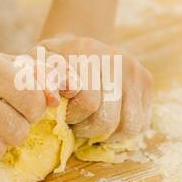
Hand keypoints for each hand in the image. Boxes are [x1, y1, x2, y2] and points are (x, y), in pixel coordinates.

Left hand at [38, 35, 152, 141]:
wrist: (79, 48)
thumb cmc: (52, 64)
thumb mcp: (34, 67)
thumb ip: (38, 82)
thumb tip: (53, 100)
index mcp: (86, 52)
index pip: (88, 102)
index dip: (73, 117)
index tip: (63, 113)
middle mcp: (115, 58)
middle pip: (107, 120)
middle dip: (87, 129)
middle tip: (77, 121)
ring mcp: (134, 69)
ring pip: (128, 126)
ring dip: (107, 133)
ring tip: (93, 122)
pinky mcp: (147, 80)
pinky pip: (140, 124)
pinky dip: (123, 130)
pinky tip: (108, 118)